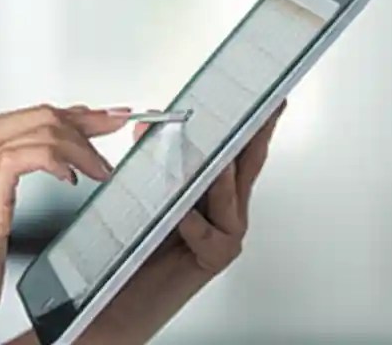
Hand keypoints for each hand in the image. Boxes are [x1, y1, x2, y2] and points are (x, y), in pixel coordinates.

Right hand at [0, 104, 130, 343]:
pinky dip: (62, 160)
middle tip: (117, 133)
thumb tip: (57, 152)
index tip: (105, 120)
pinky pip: (36, 153)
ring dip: (83, 148)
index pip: (33, 113)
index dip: (78, 116)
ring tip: (100, 170)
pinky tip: (72, 178)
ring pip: (45, 130)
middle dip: (89, 125)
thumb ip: (16, 168)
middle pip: (43, 115)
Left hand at [84, 100, 285, 342]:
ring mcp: (226, 233)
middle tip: (266, 109)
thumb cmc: (137, 242)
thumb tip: (149, 123)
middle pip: (246, 166)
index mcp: (214, 192)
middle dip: (256, 135)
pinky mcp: (215, 255)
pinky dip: (190, 219)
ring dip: (216, 172)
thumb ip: (155, 161)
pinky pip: (204, 229)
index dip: (253, 125)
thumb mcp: (148, 192)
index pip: (236, 151)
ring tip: (209, 153)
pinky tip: (179, 214)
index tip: (268, 100)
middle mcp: (227, 211)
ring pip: (227, 193)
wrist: (123, 293)